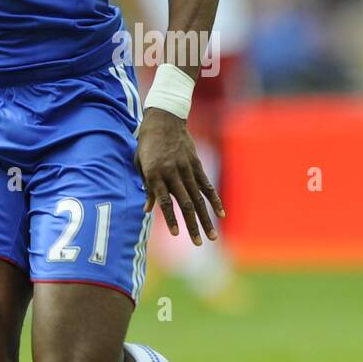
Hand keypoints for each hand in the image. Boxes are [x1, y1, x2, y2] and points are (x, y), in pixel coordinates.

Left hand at [135, 107, 224, 245]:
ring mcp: (186, 168)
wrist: (163, 118)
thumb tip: (148, 209)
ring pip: (198, 198)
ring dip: (205, 218)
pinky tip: (221, 213)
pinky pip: (206, 185)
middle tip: (199, 243)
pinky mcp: (196, 164)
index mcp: (155, 174)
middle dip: (192, 225)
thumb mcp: (140, 163)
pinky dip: (214, 200)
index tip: (177, 234)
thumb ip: (147, 187)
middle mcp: (172, 173)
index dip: (171, 218)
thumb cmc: (147, 143)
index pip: (165, 201)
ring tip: (212, 235)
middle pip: (185, 204)